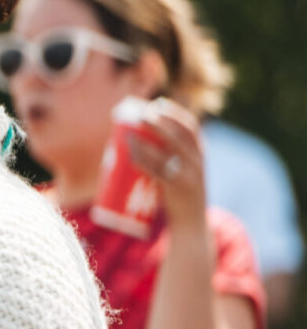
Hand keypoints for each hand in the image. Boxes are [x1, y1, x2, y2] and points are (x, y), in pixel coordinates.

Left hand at [125, 98, 206, 231]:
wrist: (192, 224)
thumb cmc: (181, 194)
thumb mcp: (185, 170)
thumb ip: (172, 155)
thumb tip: (141, 137)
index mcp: (200, 154)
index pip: (191, 127)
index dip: (175, 112)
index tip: (158, 103)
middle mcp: (198, 162)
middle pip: (179, 135)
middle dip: (160, 122)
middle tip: (140, 114)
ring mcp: (189, 176)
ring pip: (167, 153)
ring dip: (146, 140)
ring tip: (129, 134)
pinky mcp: (176, 190)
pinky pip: (157, 173)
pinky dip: (143, 162)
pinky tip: (131, 155)